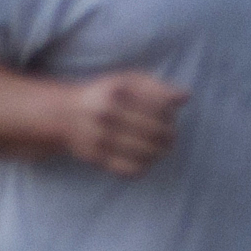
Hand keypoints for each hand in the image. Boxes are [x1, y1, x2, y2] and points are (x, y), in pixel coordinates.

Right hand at [53, 71, 188, 178]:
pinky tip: (145, 159)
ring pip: (146, 153)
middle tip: (171, 137)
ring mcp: (100, 137)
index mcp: (116, 90)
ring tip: (162, 149)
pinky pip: (131, 169)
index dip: (171, 114)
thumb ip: (156, 86)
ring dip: (160, 153)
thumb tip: (186, 96)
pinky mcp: (97, 158)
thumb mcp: (125, 81)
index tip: (171, 117)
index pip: (160, 106)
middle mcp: (107, 113)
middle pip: (155, 131)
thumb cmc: (104, 95)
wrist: (64, 114)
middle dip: (169, 136)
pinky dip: (144, 166)